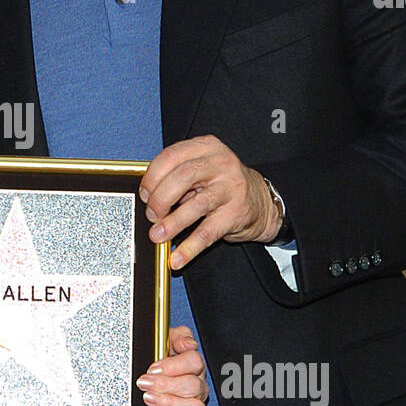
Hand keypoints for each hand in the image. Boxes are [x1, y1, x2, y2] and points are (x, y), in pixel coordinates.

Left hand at [137, 324, 209, 405]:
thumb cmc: (152, 368)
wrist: (138, 397)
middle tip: (144, 383)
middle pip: (193, 385)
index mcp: (192, 366)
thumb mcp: (160, 345)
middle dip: (166, 384)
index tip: (152, 368)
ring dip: (169, 403)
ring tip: (149, 399)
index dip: (174, 365)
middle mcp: (196, 387)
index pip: (194, 361)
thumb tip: (189, 343)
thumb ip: (176, 337)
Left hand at [140, 135, 281, 268]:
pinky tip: (177, 258)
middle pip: (181, 177)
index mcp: (206, 147)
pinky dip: (189, 248)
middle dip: (159, 198)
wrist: (261, 201)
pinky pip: (208, 232)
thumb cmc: (223, 184)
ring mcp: (231, 188)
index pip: (172, 156)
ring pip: (195, 205)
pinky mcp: (236, 213)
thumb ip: (177, 176)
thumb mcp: (202, 169)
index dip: (152, 177)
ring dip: (171, 223)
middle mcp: (220, 164)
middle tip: (152, 214)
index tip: (144, 194)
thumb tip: (148, 198)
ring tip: (157, 235)